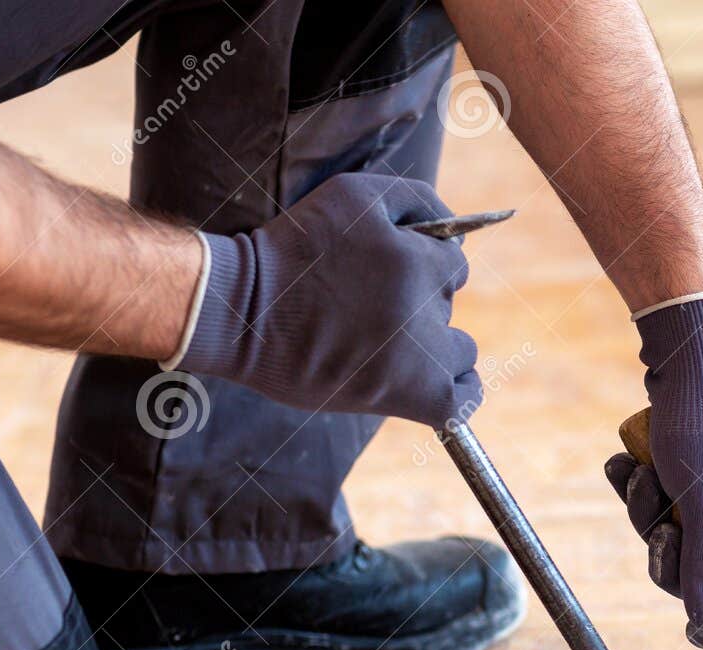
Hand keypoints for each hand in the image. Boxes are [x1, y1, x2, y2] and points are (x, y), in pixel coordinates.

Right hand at [178, 172, 480, 427]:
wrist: (241, 312)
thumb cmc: (294, 248)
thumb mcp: (354, 194)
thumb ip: (416, 199)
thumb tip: (460, 231)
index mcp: (415, 261)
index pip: (453, 265)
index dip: (423, 265)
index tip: (386, 274)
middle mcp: (421, 310)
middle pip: (449, 307)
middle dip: (421, 302)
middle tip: (369, 307)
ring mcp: (414, 358)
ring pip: (460, 352)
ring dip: (435, 347)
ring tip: (389, 346)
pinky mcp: (399, 396)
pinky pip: (460, 402)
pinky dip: (460, 394)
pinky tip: (439, 385)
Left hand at [604, 295, 702, 648]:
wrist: (689, 356)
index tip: (692, 632)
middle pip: (702, 576)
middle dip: (668, 555)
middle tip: (662, 529)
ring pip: (669, 537)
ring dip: (645, 511)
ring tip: (648, 476)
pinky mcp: (684, 472)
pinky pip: (653, 501)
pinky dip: (636, 486)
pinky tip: (628, 464)